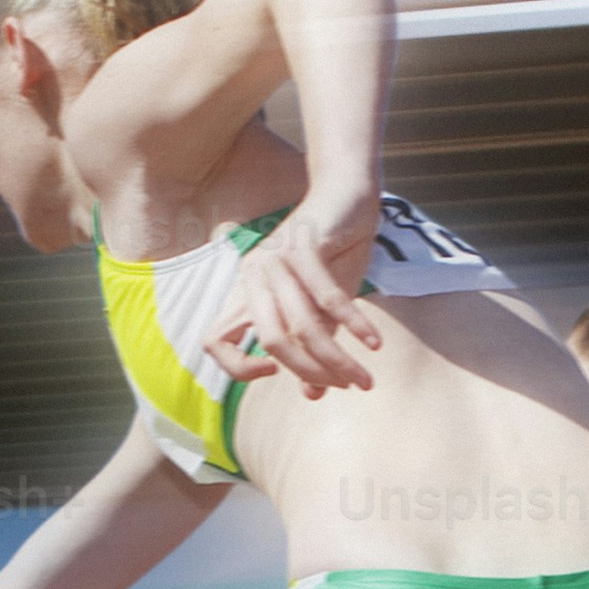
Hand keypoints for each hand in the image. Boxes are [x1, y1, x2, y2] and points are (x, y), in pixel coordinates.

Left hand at [212, 187, 386, 395]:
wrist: (349, 195)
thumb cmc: (335, 253)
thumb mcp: (322, 307)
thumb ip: (313, 344)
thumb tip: (313, 394)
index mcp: (247, 292)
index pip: (214, 341)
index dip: (237, 369)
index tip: (275, 375)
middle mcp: (253, 276)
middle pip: (271, 341)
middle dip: (311, 372)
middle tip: (345, 386)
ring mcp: (276, 258)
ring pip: (303, 325)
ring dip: (338, 359)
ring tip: (365, 379)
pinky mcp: (305, 244)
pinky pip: (329, 299)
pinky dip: (355, 325)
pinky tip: (374, 343)